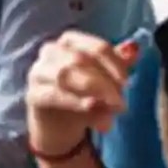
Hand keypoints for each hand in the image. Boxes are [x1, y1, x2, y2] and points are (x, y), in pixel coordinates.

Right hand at [26, 31, 142, 153]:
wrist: (58, 126)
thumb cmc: (82, 95)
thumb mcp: (105, 80)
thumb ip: (118, 64)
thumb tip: (133, 48)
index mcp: (70, 41)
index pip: (96, 47)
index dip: (114, 64)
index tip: (127, 82)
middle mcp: (51, 51)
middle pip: (80, 59)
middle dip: (104, 81)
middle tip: (120, 102)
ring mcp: (38, 73)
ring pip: (65, 74)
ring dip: (91, 91)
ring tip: (109, 108)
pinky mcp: (33, 95)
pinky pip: (53, 95)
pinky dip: (74, 102)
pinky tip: (90, 108)